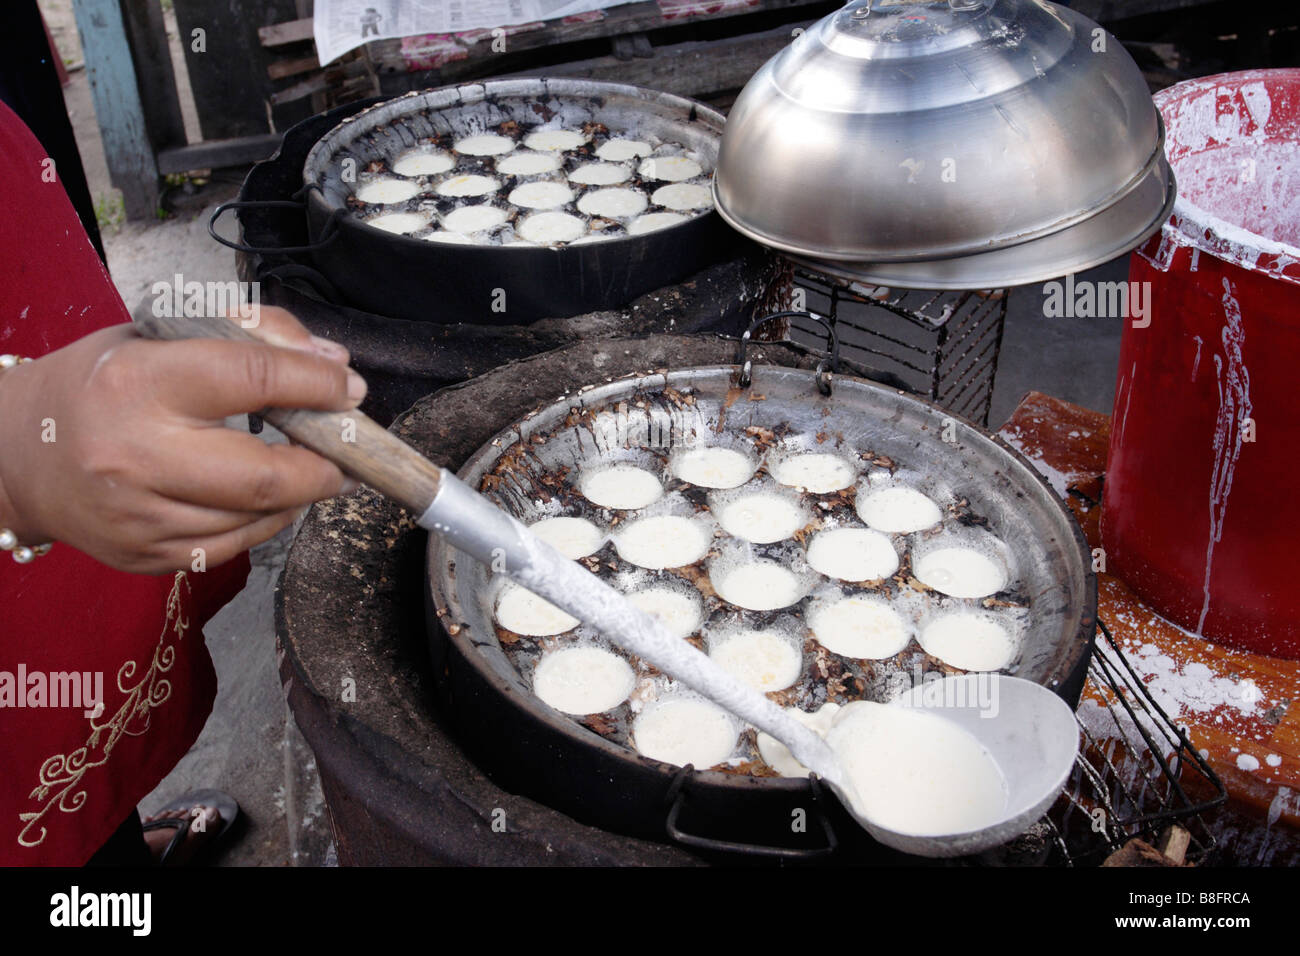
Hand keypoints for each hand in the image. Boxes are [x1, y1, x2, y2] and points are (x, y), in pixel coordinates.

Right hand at [0, 307, 364, 573]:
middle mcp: (136, 455)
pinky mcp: (145, 556)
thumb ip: (251, 334)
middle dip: (324, 466)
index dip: (315, 384)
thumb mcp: (161, 334)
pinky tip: (266, 499)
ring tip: (309, 469)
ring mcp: (139, 515)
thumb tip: (332, 362)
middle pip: (264, 474)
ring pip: (256, 517)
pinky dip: (267, 521)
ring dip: (299, 494)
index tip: (349, 387)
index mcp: (140, 382)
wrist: (17, 453)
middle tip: (347, 453)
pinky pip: (234, 546)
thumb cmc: (100, 383)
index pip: (253, 378)